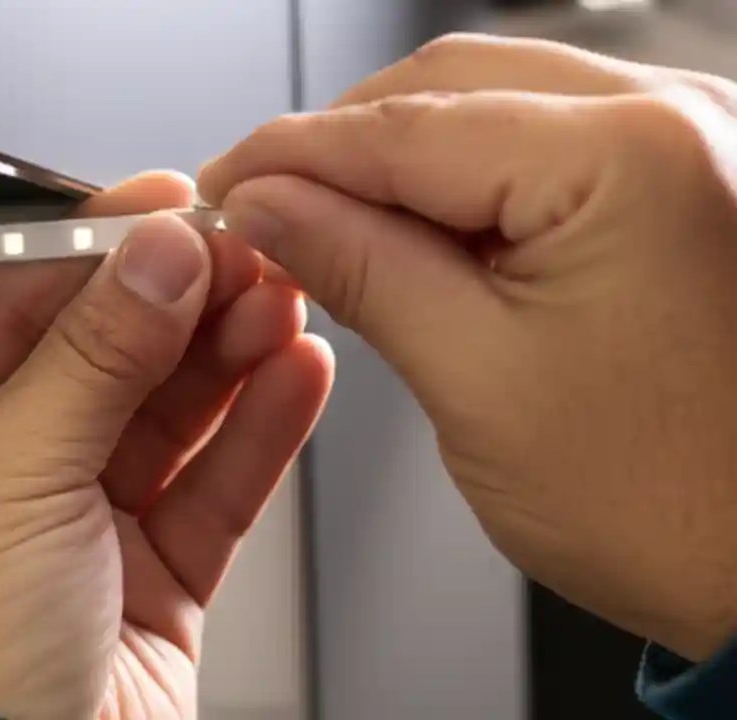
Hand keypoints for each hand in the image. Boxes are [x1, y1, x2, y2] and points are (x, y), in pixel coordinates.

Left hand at [0, 172, 333, 718]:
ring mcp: (77, 520)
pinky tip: (294, 378)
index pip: (18, 300)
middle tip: (247, 255)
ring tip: (283, 303)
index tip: (171, 208)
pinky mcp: (149, 572)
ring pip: (166, 411)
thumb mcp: (9, 471)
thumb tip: (152, 257)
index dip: (99, 248)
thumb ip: (91, 355)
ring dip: (227, 355)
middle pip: (102, 349)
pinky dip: (254, 431)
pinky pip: (209, 483)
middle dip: (179, 301)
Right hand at [199, 34, 736, 661]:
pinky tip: (414, 231)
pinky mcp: (686, 183)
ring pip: (492, 105)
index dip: (290, 156)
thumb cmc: (677, 506)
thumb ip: (361, 269)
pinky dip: (464, 179)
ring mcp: (693, 145)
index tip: (225, 187)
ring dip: (397, 161)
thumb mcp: (476, 382)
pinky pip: (545, 142)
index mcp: (631, 159)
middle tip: (264, 210)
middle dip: (339, 149)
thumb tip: (269, 208)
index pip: (403, 126)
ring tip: (328, 230)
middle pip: (446, 87)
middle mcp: (679, 122)